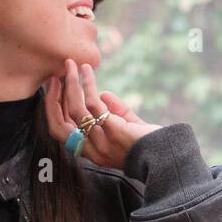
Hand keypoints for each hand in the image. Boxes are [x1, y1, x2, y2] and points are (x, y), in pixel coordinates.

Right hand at [44, 59, 160, 167]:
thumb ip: (115, 112)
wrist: (168, 156)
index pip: (62, 132)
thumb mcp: (128, 128)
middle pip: (58, 124)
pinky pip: (93, 103)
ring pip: (74, 109)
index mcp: (93, 153)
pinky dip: (87, 84)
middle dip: (53, 98)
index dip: (54, 110)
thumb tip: (102, 94)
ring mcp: (102, 141)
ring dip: (70, 84)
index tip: (54, 91)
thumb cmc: (151, 143)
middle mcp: (93, 150)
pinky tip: (86, 70)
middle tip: (54, 77)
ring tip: (70, 65)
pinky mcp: (113, 129)